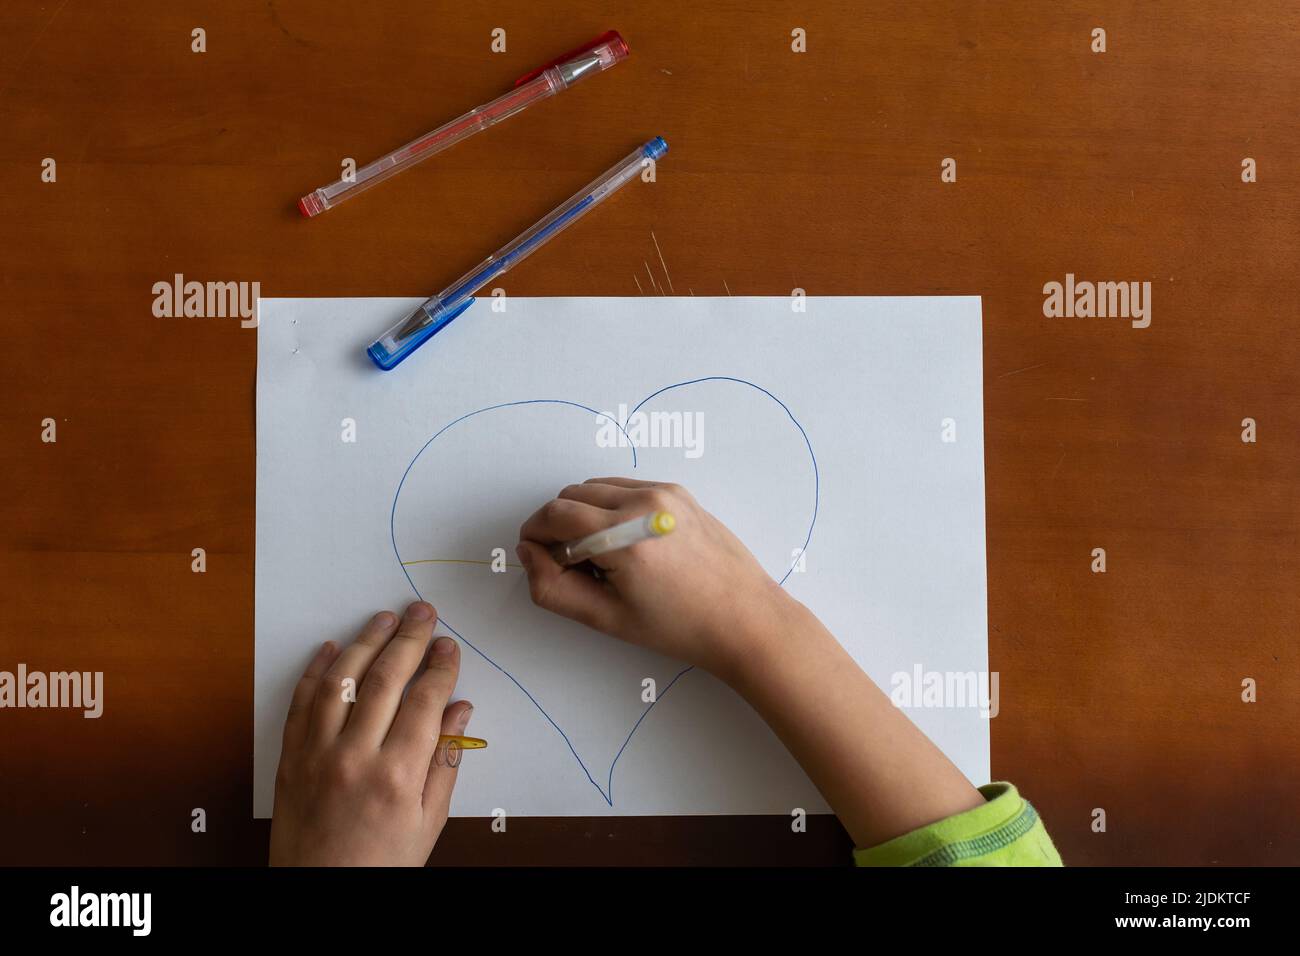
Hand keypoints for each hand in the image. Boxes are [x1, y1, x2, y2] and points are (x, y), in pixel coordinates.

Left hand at [269, 601, 472, 865]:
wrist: (319, 895)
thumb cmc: (379, 866)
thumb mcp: (428, 823)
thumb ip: (445, 763)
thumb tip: (459, 712)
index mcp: (397, 776)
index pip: (425, 701)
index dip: (440, 667)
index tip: (449, 646)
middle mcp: (355, 757)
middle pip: (385, 679)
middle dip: (408, 639)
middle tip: (422, 611)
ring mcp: (317, 755)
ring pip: (340, 680)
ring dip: (363, 643)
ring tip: (383, 618)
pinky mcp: (291, 759)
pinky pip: (302, 703)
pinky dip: (315, 671)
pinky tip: (330, 649)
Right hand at [515, 478, 793, 677]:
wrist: (744, 618)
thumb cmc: (679, 626)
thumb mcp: (605, 618)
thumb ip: (552, 587)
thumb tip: (529, 552)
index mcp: (623, 537)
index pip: (553, 516)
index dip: (535, 536)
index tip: (539, 560)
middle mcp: (642, 503)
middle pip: (570, 496)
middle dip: (557, 527)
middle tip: (574, 567)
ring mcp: (663, 492)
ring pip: (595, 488)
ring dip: (583, 515)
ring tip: (602, 558)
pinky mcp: (677, 492)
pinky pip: (624, 488)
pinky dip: (610, 508)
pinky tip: (626, 544)